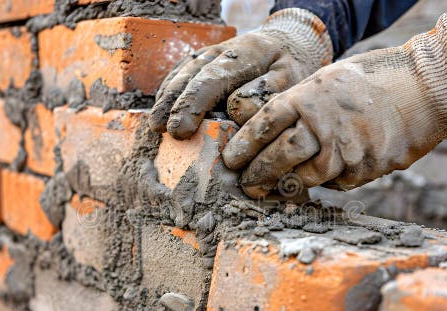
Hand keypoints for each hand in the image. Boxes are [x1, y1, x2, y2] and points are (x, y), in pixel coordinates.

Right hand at [149, 8, 332, 138]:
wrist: (286, 43)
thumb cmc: (290, 67)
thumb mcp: (291, 79)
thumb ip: (266, 94)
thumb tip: (236, 111)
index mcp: (243, 54)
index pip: (212, 80)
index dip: (193, 106)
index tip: (182, 130)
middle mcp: (219, 51)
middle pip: (189, 77)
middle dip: (174, 105)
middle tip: (163, 131)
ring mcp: (206, 55)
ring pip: (180, 76)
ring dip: (166, 101)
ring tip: (155, 125)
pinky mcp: (200, 62)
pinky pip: (179, 75)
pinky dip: (168, 93)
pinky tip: (160, 112)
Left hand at [222, 11, 446, 198]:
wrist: (424, 89)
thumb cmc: (371, 83)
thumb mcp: (328, 82)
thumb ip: (300, 106)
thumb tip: (269, 133)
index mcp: (308, 96)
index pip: (264, 123)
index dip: (244, 145)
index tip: (230, 161)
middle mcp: (323, 123)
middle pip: (279, 156)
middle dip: (258, 174)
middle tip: (246, 184)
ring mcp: (345, 148)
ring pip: (305, 177)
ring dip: (286, 187)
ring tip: (273, 190)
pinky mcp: (365, 168)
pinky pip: (337, 183)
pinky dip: (326, 183)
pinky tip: (322, 178)